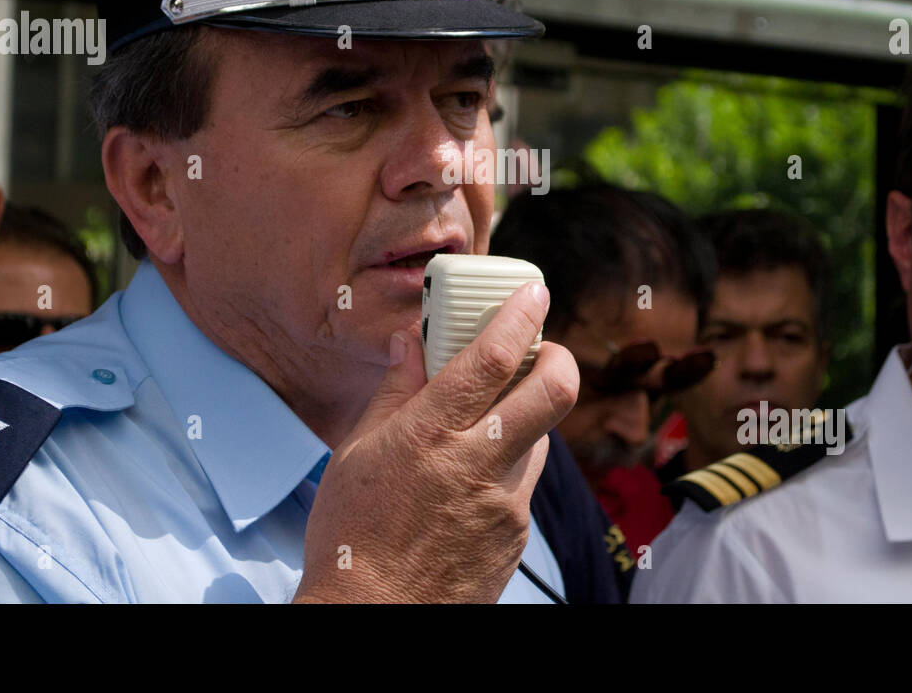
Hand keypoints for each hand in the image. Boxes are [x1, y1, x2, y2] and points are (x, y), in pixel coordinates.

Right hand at [293, 282, 577, 602]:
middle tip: (544, 351)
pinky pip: (524, 482)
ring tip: (489, 423)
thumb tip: (411, 341)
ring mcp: (504, 502)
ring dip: (526, 418)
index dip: (521, 316)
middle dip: (560, 358)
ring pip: (541, 437)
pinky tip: (471, 478)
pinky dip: (508, 465)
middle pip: (555, 392)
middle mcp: (476, 464)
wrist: (374, 619)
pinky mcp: (516, 534)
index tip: (534, 293)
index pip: (492, 358)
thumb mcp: (356, 452)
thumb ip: (394, 391)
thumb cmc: (352, 536)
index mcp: (429, 435)